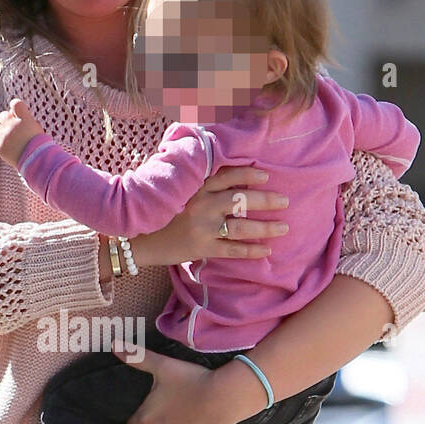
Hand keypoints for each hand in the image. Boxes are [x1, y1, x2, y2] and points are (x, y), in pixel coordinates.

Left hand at [0, 98, 44, 166]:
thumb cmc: (41, 146)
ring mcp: (4, 136)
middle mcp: (12, 125)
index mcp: (24, 118)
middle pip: (2, 116)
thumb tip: (17, 115)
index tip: (16, 112)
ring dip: (1, 133)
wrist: (38, 161)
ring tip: (9, 141)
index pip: (15, 103)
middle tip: (14, 130)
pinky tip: (2, 147)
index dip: (15, 107)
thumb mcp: (37, 129)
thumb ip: (27, 120)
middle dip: (7, 121)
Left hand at [112, 348, 237, 423]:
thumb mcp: (162, 365)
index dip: (139, 417)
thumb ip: (136, 357)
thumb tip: (114, 345)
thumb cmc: (191, 380)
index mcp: (146, 420)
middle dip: (159, 421)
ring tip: (188, 410)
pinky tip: (200, 420)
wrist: (224, 396)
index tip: (150, 407)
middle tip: (173, 403)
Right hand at [131, 166, 288, 268]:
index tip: (265, 175)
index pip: (226, 176)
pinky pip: (233, 250)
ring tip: (283, 227)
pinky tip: (266, 251)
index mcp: (195, 188)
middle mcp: (201, 205)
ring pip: (242, 227)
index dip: (248, 174)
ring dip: (266, 227)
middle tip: (285, 201)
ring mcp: (203, 228)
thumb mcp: (175, 190)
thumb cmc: (159, 212)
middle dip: (266, 200)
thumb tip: (223, 172)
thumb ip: (197, 181)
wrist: (139, 238)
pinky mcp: (202, 248)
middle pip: (241, 201)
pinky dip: (251, 251)